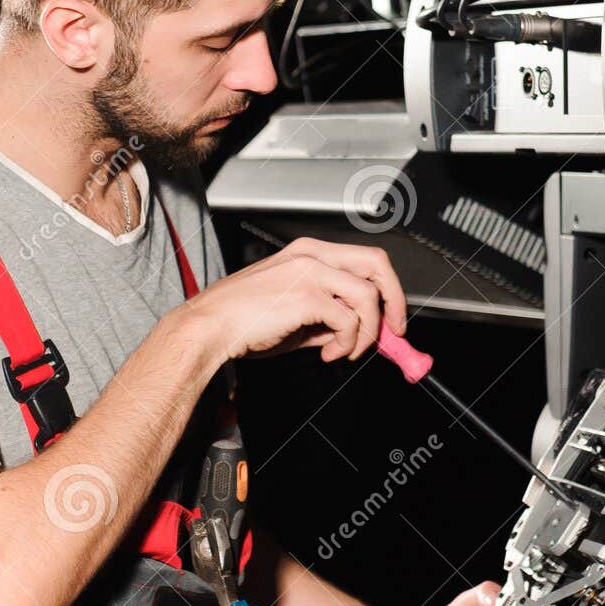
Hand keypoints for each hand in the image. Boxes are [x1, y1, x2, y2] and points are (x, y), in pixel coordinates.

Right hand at [187, 237, 407, 363]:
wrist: (210, 327)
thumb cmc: (242, 320)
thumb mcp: (294, 313)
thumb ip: (328, 317)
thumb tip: (359, 332)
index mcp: (308, 252)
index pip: (365, 261)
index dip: (387, 290)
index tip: (391, 318)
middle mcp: (312, 255)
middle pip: (377, 265)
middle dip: (394, 302)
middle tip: (393, 332)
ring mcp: (309, 272)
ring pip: (368, 297)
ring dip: (365, 333)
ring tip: (344, 351)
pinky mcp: (306, 296)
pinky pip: (348, 321)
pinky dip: (347, 344)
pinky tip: (330, 353)